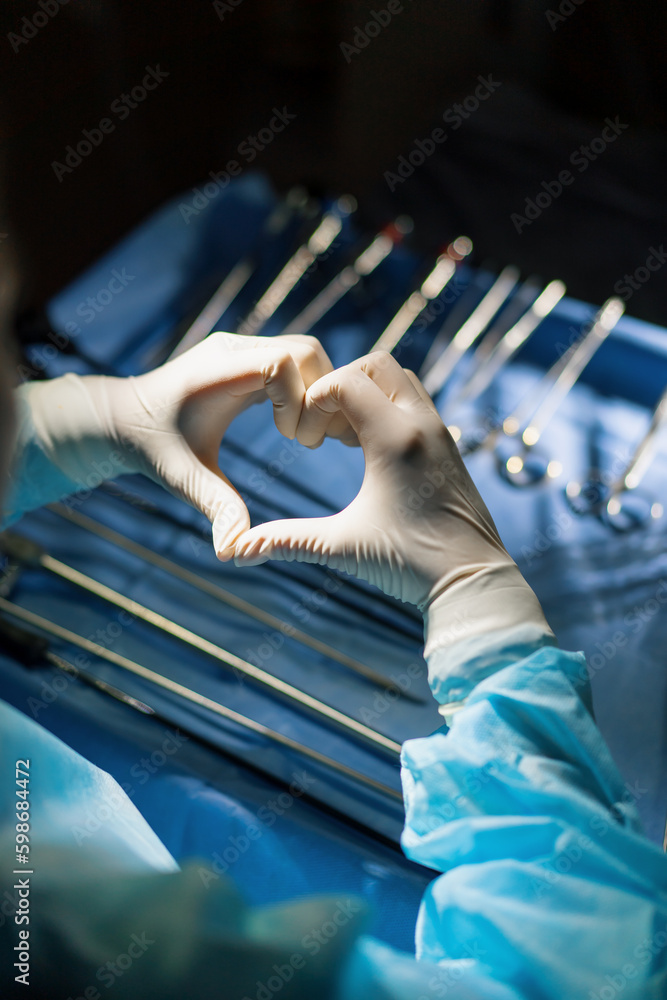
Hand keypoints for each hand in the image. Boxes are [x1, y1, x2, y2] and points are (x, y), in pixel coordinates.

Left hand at [20, 333, 337, 555]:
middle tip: (304, 442)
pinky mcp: (248, 356)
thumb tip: (233, 552)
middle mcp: (233, 351)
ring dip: (316, 393)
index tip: (288, 438)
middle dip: (319, 397)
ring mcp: (242, 349)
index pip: (283, 363)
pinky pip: (295, 360)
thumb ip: (216, 508)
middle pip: (307, 351)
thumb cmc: (151, 448)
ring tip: (300, 436)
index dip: (298, 401)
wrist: (122, 419)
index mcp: (217, 373)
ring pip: (306, 352)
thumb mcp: (183, 479)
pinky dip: (306, 389)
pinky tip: (293, 427)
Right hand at [233, 353, 552, 691]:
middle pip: (376, 364)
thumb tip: (233, 553)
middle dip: (340, 385)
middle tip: (324, 430)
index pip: (344, 382)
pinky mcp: (448, 444)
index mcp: (395, 439)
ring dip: (366, 393)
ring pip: (400, 378)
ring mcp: (440, 431)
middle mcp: (422, 424)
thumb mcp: (341, 548)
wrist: (472, 582)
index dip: (313, 401)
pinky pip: (415, 401)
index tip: (305, 441)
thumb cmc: (409, 565)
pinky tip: (368, 451)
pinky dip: (388, 407)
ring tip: (344, 439)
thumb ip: (285, 541)